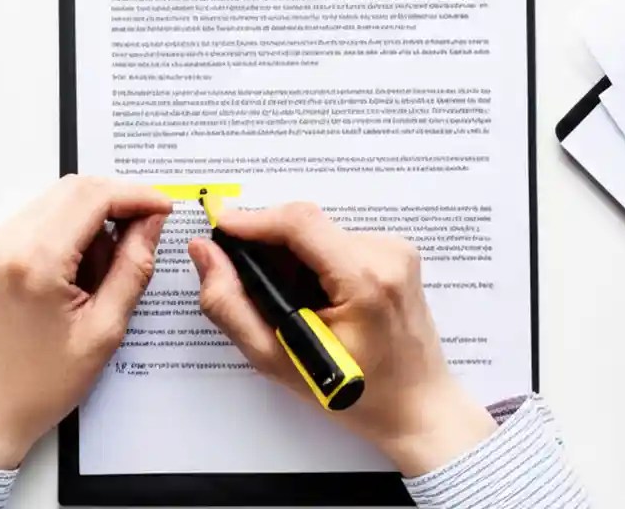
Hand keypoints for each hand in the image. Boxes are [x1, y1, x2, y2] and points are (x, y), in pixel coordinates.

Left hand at [0, 176, 172, 468]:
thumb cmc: (38, 385)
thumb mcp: (103, 330)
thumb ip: (133, 268)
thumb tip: (152, 223)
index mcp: (35, 261)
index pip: (95, 197)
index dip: (138, 196)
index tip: (163, 208)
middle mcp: (5, 242)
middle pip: (74, 189)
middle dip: (117, 202)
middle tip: (143, 235)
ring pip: (56, 200)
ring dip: (91, 219)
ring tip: (103, 272)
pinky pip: (36, 219)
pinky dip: (67, 230)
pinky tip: (78, 272)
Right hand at [188, 203, 497, 476]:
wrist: (418, 406)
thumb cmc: (357, 395)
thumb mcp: (279, 361)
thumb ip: (231, 305)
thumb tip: (205, 253)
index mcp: (365, 281)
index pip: (300, 222)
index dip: (252, 219)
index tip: (219, 226)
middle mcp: (386, 256)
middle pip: (306, 223)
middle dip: (268, 243)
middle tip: (248, 280)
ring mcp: (396, 251)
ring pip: (319, 231)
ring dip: (292, 255)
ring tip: (289, 301)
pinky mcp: (397, 252)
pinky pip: (338, 240)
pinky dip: (315, 260)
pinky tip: (315, 297)